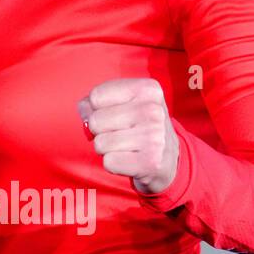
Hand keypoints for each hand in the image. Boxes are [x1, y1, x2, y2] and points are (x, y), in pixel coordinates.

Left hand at [78, 78, 178, 194]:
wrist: (169, 159)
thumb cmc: (139, 125)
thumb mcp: (125, 103)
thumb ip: (96, 101)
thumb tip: (84, 111)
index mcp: (147, 89)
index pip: (96, 96)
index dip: (96, 109)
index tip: (114, 114)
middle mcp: (153, 110)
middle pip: (95, 121)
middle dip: (100, 131)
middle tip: (120, 133)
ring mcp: (154, 136)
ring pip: (100, 143)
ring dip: (106, 148)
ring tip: (126, 146)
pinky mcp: (151, 161)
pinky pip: (109, 162)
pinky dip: (114, 164)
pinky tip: (130, 159)